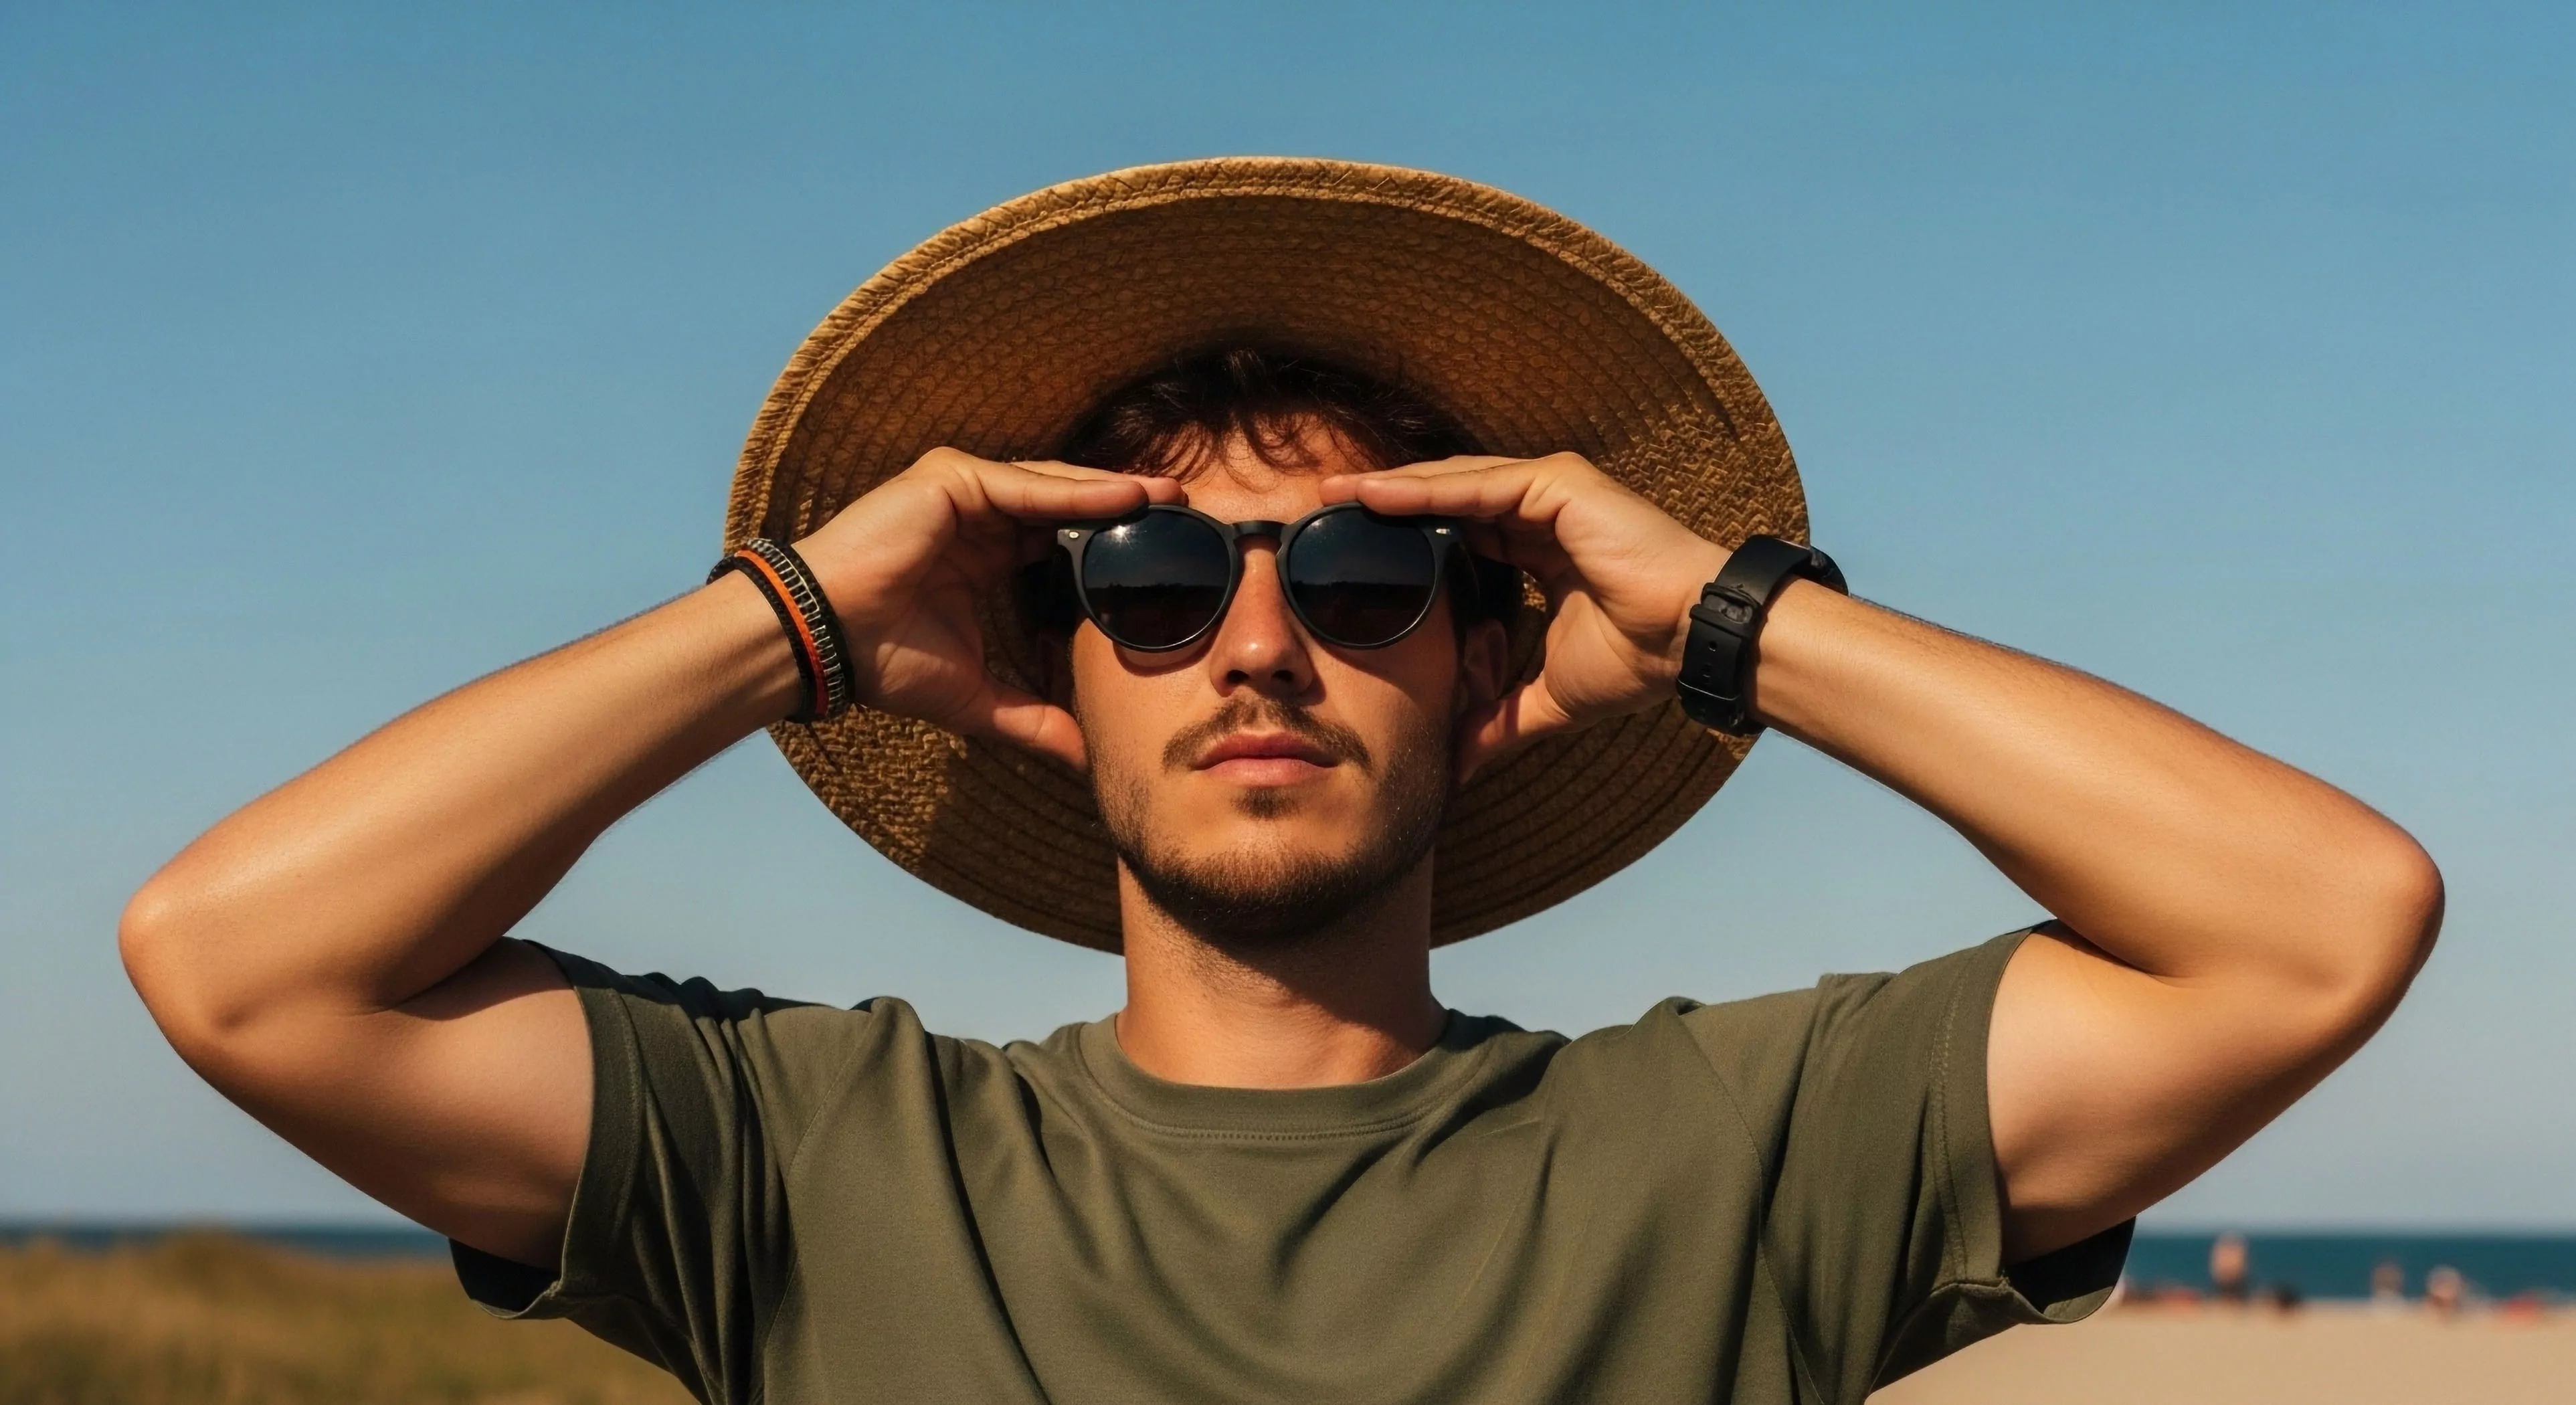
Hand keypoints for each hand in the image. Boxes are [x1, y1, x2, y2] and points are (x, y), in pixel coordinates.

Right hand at [791, 448, 1181, 768]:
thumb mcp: (979, 698)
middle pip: (1070, 506)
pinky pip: (1028, 485)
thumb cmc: (885, 663)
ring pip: (1057, 488)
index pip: (1066, 541)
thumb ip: (1035, 720)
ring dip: (1116, 492)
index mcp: (987, 557)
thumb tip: (1086, 759)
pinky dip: (1078, 491)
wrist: (827, 642)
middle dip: (1128, 510)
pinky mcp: (951, 479)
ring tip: (1171, 499)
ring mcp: (965, 493)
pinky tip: (1127, 496)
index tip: (1168, 561)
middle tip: (1188, 517)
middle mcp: (979, 517)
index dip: (1115, 547)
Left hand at [1322, 453, 1728, 779]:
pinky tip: (1378, 494)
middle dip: (1383, 506)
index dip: (1404, 541)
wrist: (1692, 642)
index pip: (1456, 533)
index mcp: (1537, 548)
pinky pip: (1479, 484)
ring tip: (1334, 495)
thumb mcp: (1548, 699)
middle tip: (1321, 512)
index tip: (1350, 554)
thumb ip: (1500, 723)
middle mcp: (1540, 510)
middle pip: (1444, 500)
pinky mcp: (1559, 484)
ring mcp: (1550, 491)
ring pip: (1453, 483)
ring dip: (1391, 489)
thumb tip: (1456, 768)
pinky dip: (1426, 489)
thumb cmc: (1640, 659)